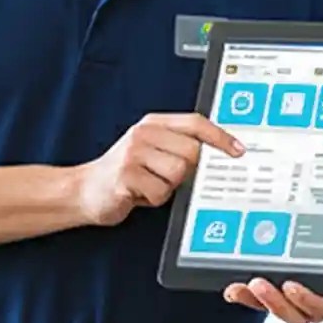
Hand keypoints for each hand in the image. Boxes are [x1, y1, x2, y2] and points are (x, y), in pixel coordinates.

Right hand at [80, 113, 245, 225]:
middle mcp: (143, 134)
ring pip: (178, 173)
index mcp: (152, 124)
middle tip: (166, 177)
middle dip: (187, 172)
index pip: (194, 123)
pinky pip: (160, 192)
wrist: (84, 190)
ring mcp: (132, 153)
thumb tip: (216, 156)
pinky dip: (154, 200)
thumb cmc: (124, 173)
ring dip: (169, 187)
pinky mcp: (125, 175)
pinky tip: (139, 194)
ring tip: (150, 184)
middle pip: (192, 152)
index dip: (220, 137)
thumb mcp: (150, 151)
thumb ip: (177, 146)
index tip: (238, 151)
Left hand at [223, 217, 322, 322]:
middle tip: (258, 283)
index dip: (306, 300)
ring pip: (273, 307)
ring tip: (238, 285)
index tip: (292, 286)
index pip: (322, 306)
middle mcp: (314, 302)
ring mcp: (293, 298)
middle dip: (274, 302)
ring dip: (255, 299)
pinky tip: (231, 285)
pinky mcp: (277, 290)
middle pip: (293, 313)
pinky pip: (259, 298)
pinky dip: (244, 294)